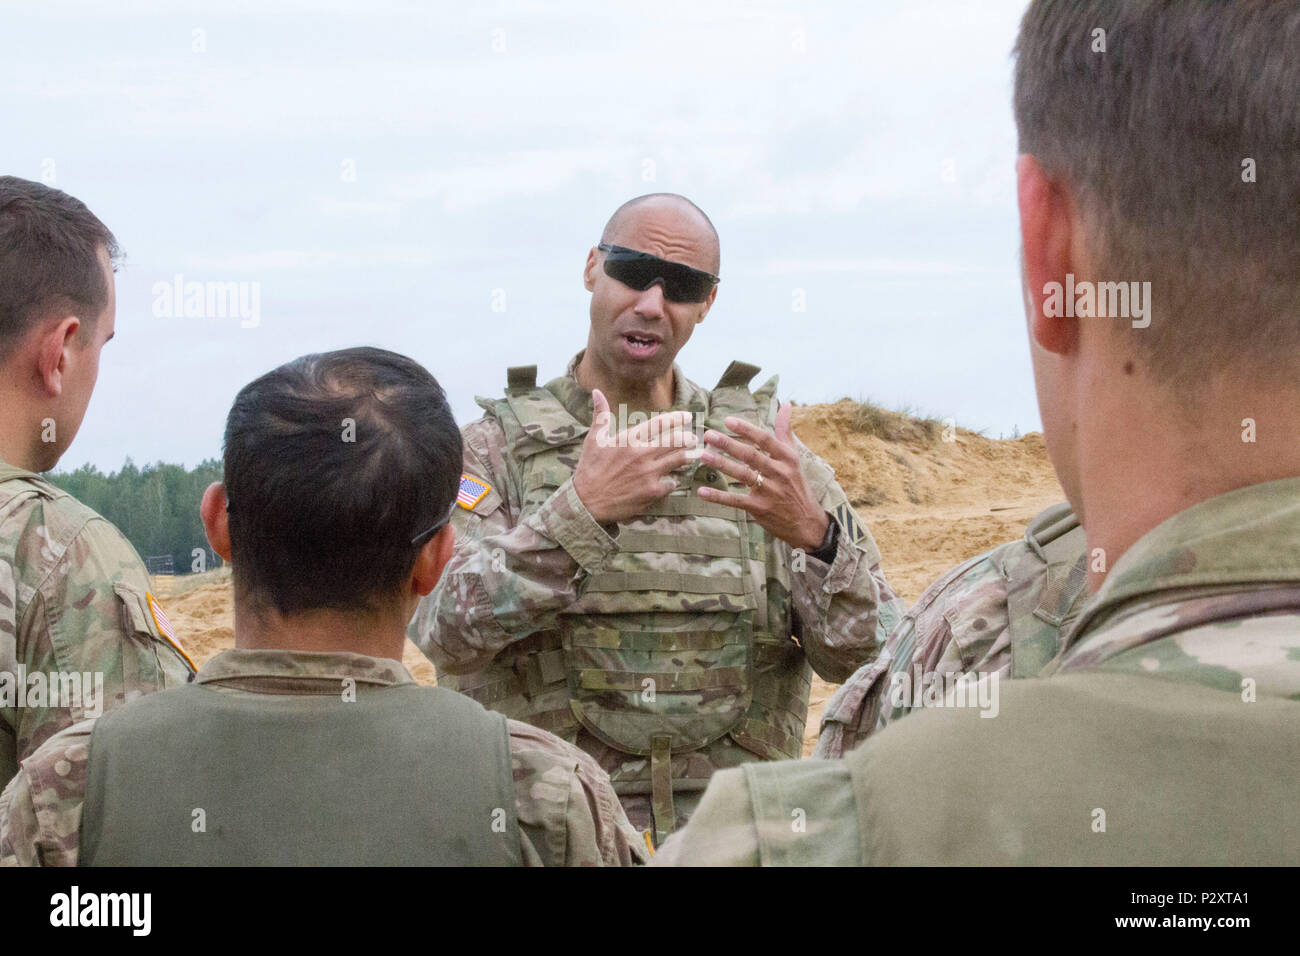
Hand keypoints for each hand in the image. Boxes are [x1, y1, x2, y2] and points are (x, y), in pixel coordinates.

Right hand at [572, 389, 697, 523]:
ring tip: (692, 455)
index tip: (688, 416)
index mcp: (629, 439)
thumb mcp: (593, 439)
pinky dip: (673, 480)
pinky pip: (671, 483)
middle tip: (694, 438)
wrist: (586, 502)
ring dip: (687, 457)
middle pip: (675, 441)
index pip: (660, 423)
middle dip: (688, 438)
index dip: (677, 418)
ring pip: (678, 461)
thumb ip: (600, 415)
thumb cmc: (589, 469)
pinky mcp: (652, 492)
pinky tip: (672, 479)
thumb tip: (596, 391)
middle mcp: (642, 454)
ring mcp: (649, 474)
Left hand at [697, 402, 829, 551]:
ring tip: (703, 455)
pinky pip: (735, 501)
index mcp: (787, 458)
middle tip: (709, 435)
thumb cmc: (797, 485)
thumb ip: (785, 431)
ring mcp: (769, 492)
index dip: (746, 429)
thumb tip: (786, 405)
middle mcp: (780, 473)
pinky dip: (718, 496)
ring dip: (722, 465)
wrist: (806, 522)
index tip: (727, 420)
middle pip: (751, 456)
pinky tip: (702, 491)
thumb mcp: (794, 457)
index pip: (765, 440)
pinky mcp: (759, 508)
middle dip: (729, 445)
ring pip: (742, 475)